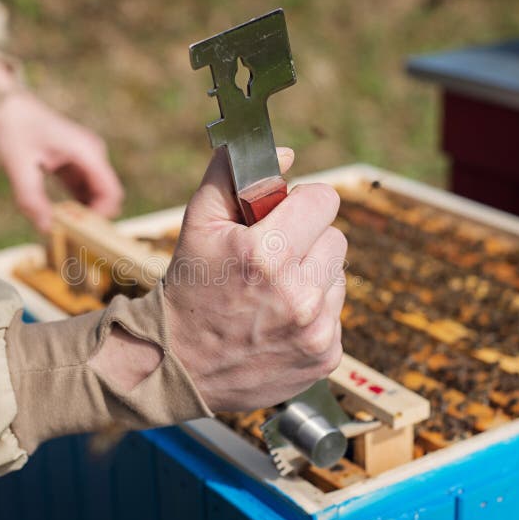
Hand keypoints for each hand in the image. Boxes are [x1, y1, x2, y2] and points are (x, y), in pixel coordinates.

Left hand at [0, 90, 123, 230]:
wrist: (7, 104)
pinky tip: (58, 215)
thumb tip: (46, 229)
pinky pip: (85, 190)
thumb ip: (31, 199)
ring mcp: (87, 159)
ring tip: (62, 225)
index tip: (80, 231)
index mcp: (87, 152)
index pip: (111, 192)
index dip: (102, 216)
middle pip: (107, 196)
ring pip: (97, 195)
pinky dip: (76, 205)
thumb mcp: (18, 165)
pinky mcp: (76, 163)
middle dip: (93, 218)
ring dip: (84, 213)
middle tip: (69, 233)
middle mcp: (93, 155)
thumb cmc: (13, 127)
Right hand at [164, 147, 346, 411]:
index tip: (281, 217)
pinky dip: (313, 313)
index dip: (300, 204)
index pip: (324, 199)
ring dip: (312, 278)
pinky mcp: (325, 356)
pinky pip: (336, 313)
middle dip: (307, 241)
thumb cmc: (189, 287)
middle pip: (336, 237)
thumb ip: (233, 176)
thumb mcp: (198, 224)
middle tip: (270, 260)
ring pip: (339, 276)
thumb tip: (286, 154)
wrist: (180, 365)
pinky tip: (279, 321)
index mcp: (267, 255)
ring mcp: (315, 331)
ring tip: (272, 294)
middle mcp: (298, 295)